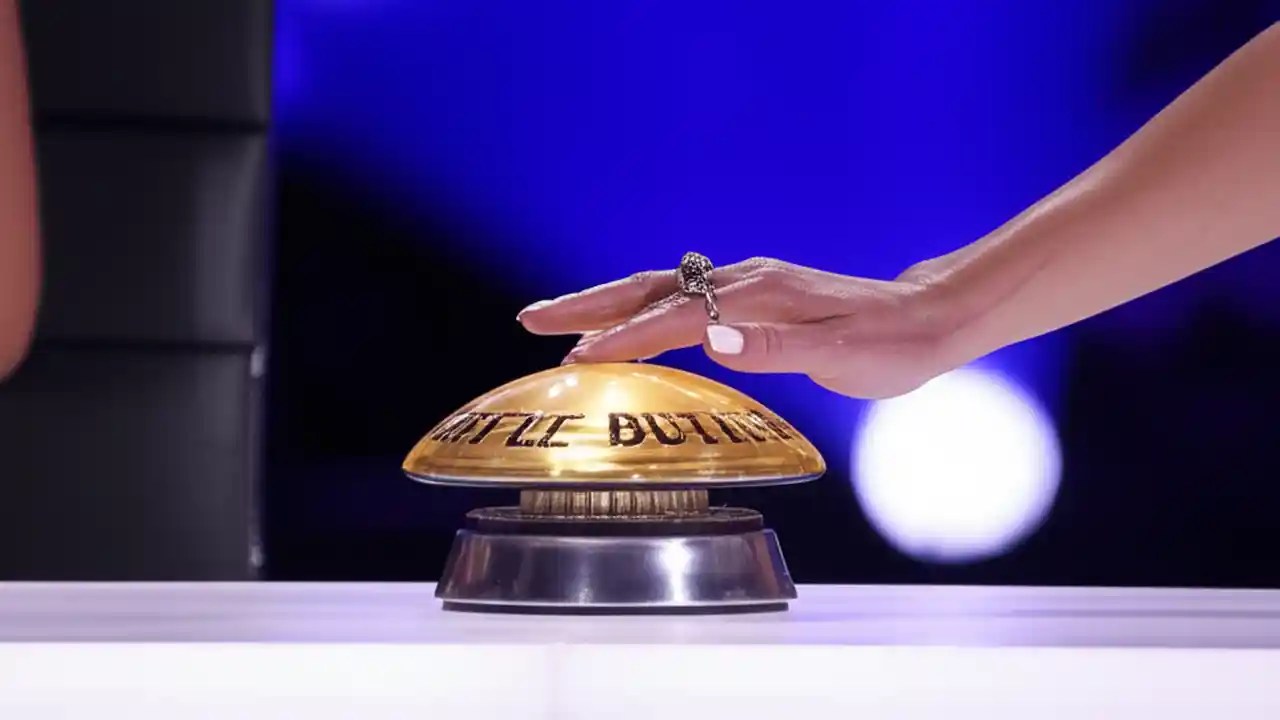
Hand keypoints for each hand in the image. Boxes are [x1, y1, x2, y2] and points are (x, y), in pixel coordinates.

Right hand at [517, 257, 959, 398]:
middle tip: (532, 321)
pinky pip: (681, 303)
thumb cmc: (889, 344)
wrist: (927, 320)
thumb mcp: (843, 353)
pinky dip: (640, 315)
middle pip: (650, 289)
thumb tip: (712, 339)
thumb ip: (777, 347)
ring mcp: (745, 288)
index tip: (577, 358)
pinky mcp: (752, 300)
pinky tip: (624, 330)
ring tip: (557, 324)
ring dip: (605, 307)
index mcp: (759, 294)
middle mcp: (744, 282)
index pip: (676, 317)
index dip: (625, 338)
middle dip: (588, 306)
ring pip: (660, 293)